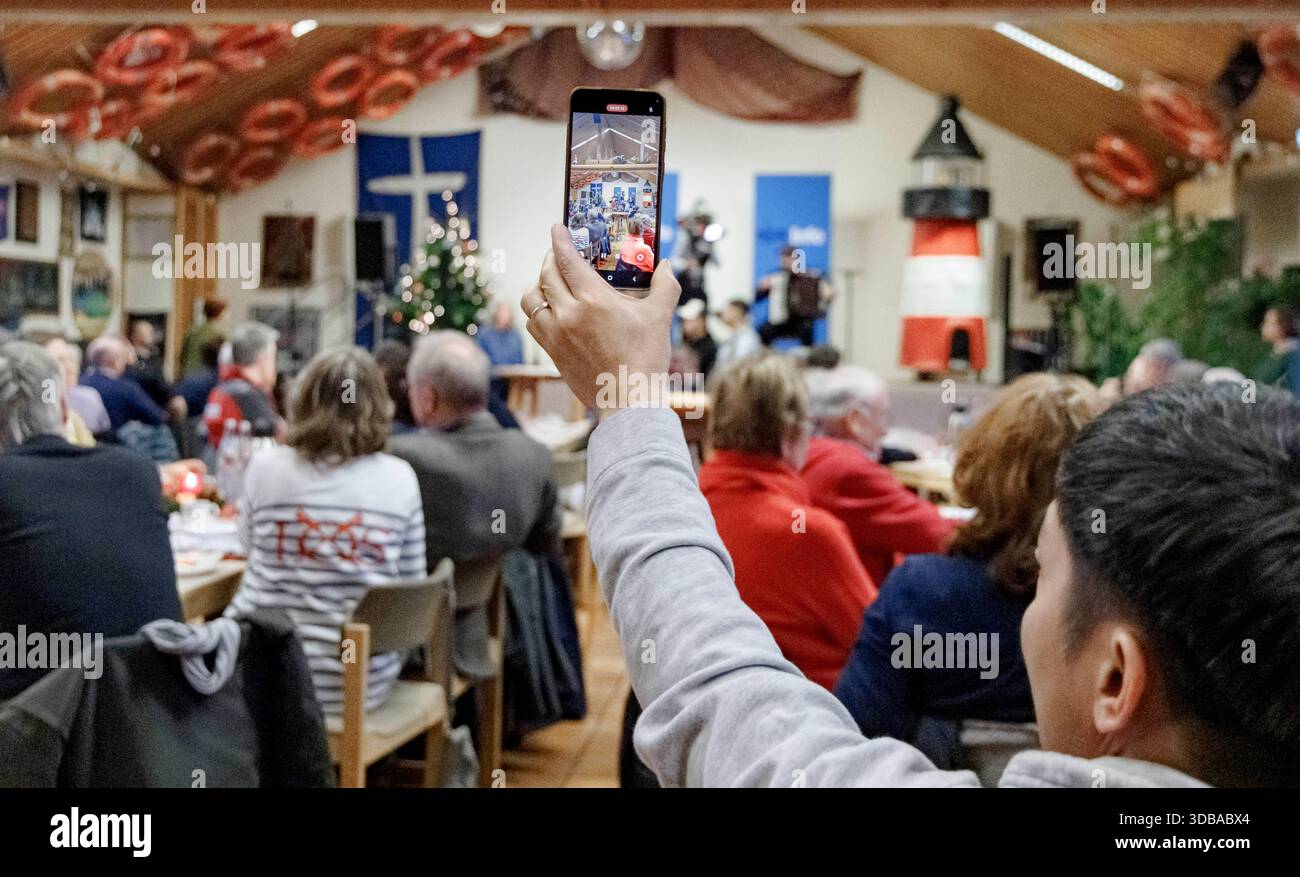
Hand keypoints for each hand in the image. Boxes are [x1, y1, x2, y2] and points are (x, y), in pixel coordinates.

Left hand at [521, 224, 678, 409]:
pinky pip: (533, 323)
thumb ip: (665, 286)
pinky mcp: (552, 352)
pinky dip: (537, 311)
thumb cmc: (645, 358)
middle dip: (551, 258)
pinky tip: (550, 311)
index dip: (560, 239)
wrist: (629, 400)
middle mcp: (568, 313)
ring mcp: (556, 334)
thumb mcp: (660, 317)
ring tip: (550, 282)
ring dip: (538, 285)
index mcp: (593, 299)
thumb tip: (667, 265)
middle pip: (546, 274)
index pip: (566, 259)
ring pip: (532, 299)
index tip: (557, 228)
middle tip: (560, 254)